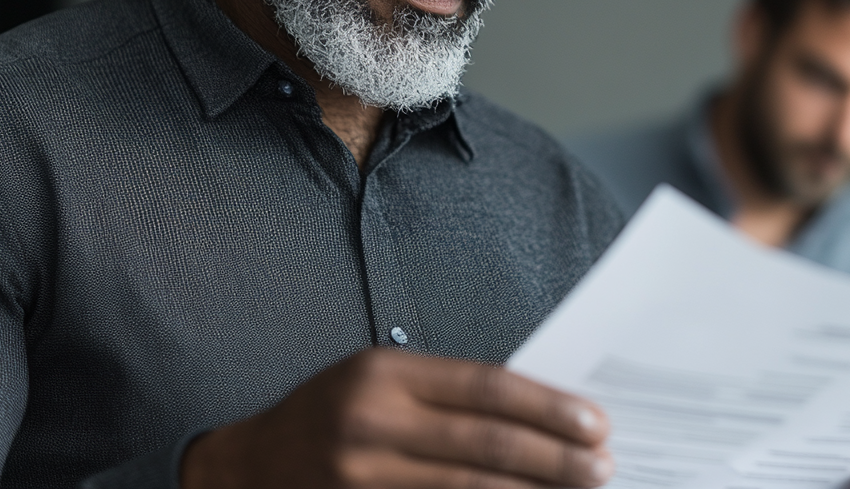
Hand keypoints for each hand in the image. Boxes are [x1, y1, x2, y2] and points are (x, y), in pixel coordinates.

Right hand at [180, 347, 613, 488]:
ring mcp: (362, 476)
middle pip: (485, 443)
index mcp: (383, 372)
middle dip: (553, 458)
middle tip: (602, 467)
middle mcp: (371, 422)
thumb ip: (444, 393)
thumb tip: (535, 412)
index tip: (593, 422)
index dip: (546, 407)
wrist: (247, 468)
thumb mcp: (377, 379)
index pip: (484, 388)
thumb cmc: (328, 414)